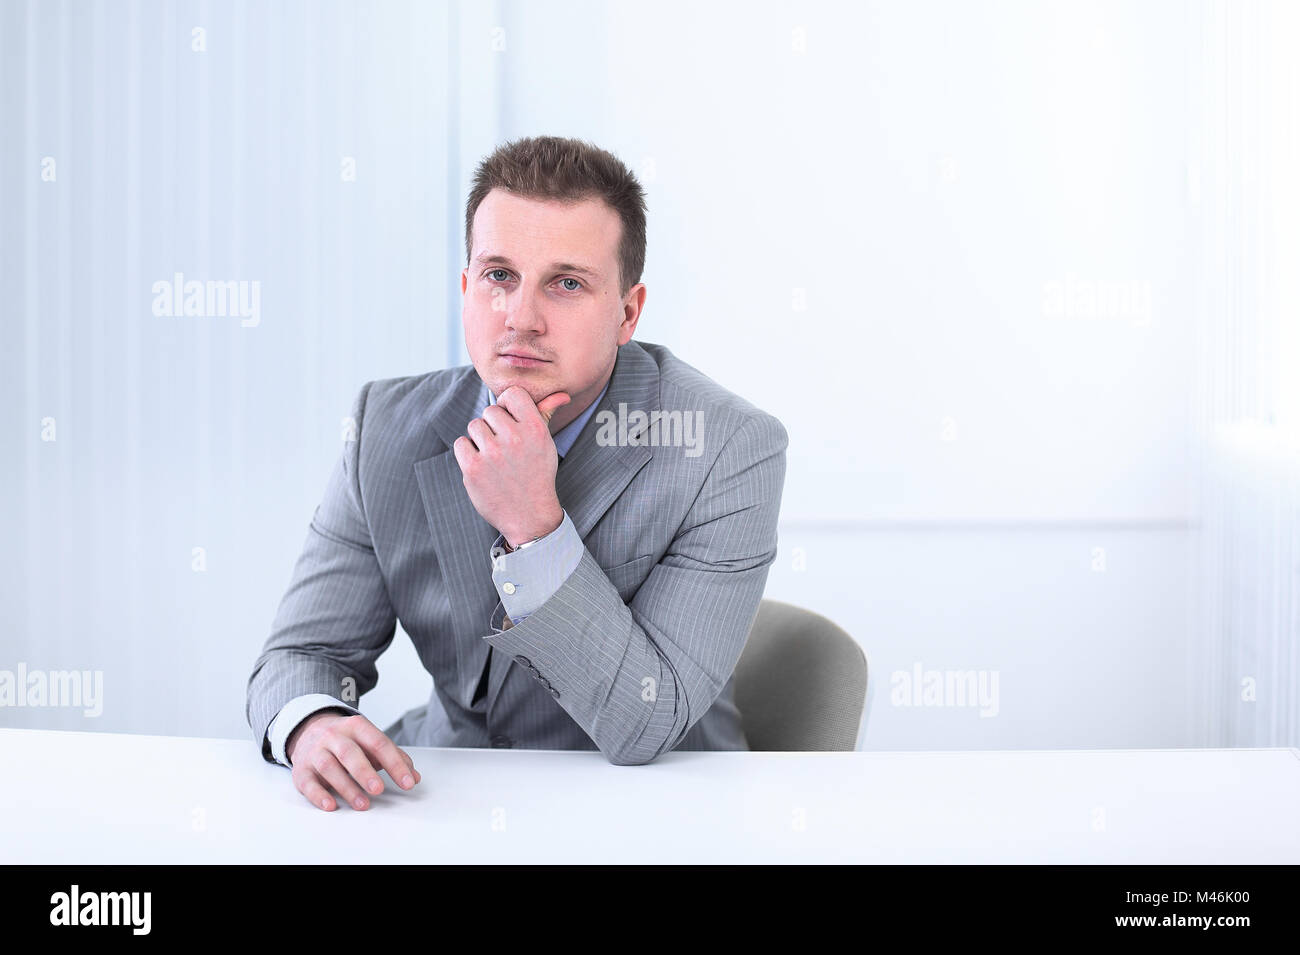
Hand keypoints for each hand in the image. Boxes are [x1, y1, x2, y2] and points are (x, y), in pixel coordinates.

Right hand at [286, 711, 420, 811]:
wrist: (308, 730)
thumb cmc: (347, 740)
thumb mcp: (370, 741)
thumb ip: (393, 757)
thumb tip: (413, 777)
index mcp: (356, 726)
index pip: (378, 743)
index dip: (394, 763)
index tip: (408, 782)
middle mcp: (334, 736)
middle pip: (349, 752)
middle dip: (365, 772)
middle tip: (379, 789)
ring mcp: (315, 752)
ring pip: (329, 767)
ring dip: (346, 787)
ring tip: (363, 804)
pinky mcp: (301, 769)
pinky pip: (308, 782)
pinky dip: (319, 795)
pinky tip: (331, 805)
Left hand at [453, 385, 570, 546]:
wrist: (529, 516)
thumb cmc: (537, 475)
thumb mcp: (545, 444)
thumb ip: (546, 415)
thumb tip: (561, 395)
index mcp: (535, 428)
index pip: (512, 394)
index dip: (508, 406)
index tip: (511, 422)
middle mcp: (514, 438)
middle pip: (490, 410)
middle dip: (494, 426)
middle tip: (505, 448)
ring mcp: (492, 454)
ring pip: (474, 426)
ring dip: (480, 440)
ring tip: (495, 458)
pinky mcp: (472, 468)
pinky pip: (461, 443)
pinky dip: (467, 453)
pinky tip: (483, 466)